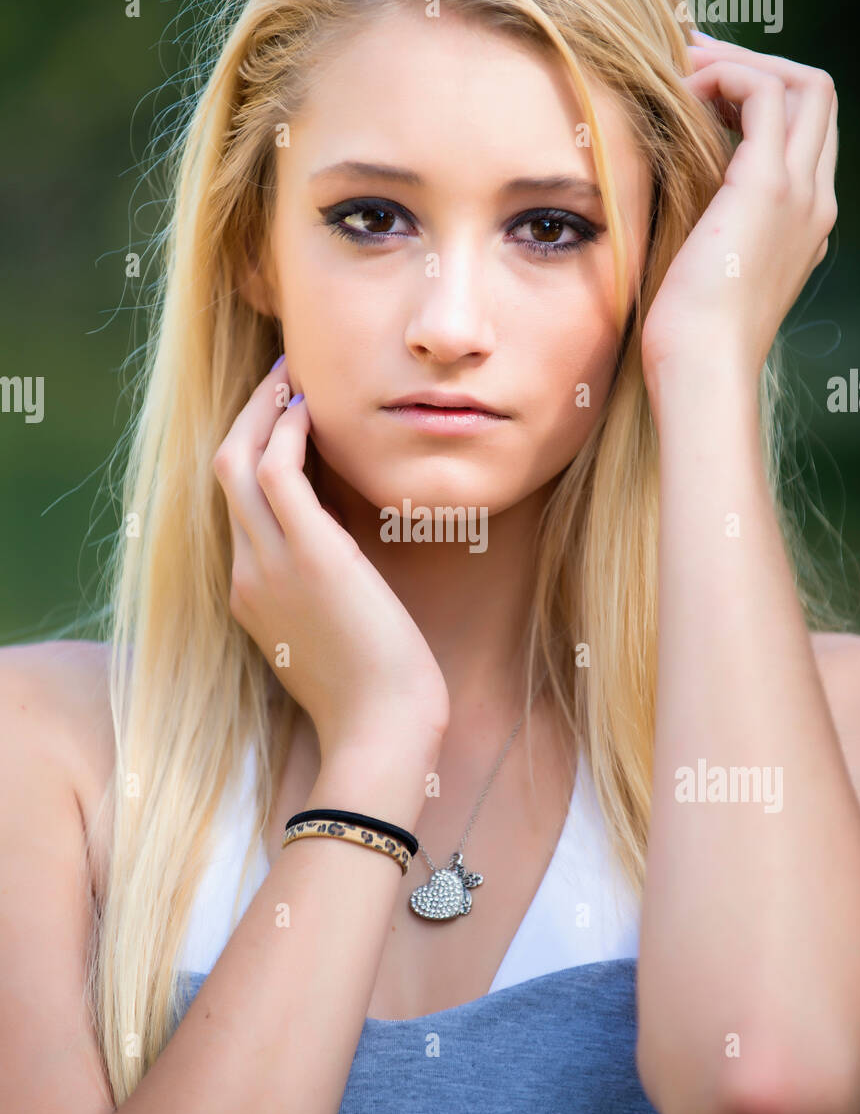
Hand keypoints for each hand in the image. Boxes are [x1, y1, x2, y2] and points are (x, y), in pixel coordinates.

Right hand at [212, 357, 449, 758]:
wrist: (382, 733)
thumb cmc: (375, 695)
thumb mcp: (333, 637)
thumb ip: (321, 594)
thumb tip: (343, 556)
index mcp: (251, 595)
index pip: (238, 506)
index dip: (256, 454)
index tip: (286, 421)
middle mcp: (246, 575)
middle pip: (224, 474)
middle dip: (250, 420)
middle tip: (284, 381)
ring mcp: (268, 566)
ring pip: (238, 464)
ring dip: (265, 413)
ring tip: (296, 379)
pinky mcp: (308, 557)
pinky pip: (277, 473)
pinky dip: (289, 434)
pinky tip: (314, 414)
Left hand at [641, 31, 837, 394]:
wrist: (702, 369)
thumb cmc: (687, 336)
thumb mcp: (700, 268)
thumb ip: (703, 223)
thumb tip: (663, 185)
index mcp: (803, 222)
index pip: (803, 130)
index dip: (756, 94)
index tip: (700, 87)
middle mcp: (816, 201)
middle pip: (815, 94)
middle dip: (755, 63)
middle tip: (692, 60)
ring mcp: (802, 192)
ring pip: (803, 83)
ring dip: (740, 61)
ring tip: (683, 66)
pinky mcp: (770, 187)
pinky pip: (765, 92)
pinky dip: (724, 76)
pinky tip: (678, 93)